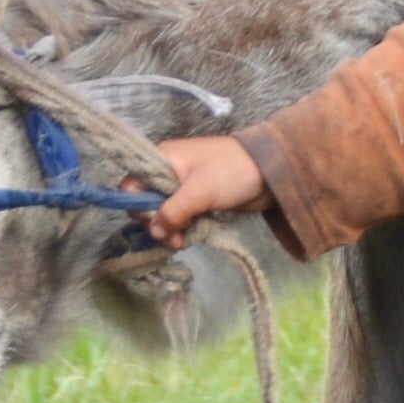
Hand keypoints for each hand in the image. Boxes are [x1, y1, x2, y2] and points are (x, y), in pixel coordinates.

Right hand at [145, 131, 270, 236]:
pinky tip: (188, 238)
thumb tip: (154, 231)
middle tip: (173, 239)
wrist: (270, 172)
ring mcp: (182, 185)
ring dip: (169, 230)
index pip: (133, 184)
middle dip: (156, 223)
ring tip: (182, 243)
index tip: (154, 221)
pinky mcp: (196, 199)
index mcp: (162, 158)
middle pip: (146, 202)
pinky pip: (179, 216)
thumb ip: (173, 211)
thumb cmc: (232, 171)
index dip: (138, 205)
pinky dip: (181, 228)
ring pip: (163, 213)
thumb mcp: (200, 191)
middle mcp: (168, 170)